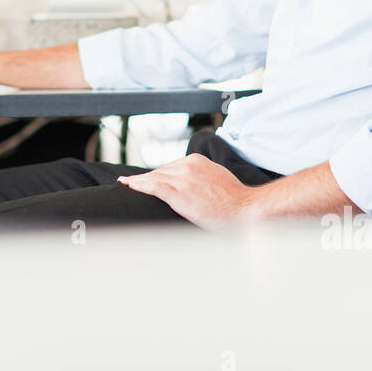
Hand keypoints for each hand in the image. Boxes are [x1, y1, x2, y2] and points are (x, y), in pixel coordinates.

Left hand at [118, 153, 260, 230]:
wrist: (245, 209)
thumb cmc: (234, 200)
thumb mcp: (216, 178)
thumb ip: (201, 176)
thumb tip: (191, 184)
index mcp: (197, 161)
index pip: (170, 167)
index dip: (156, 174)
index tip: (145, 179)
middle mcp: (188, 166)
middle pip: (160, 172)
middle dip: (146, 179)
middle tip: (130, 184)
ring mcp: (183, 179)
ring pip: (154, 178)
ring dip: (137, 182)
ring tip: (126, 184)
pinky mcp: (180, 193)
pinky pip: (154, 187)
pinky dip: (139, 185)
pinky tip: (129, 186)